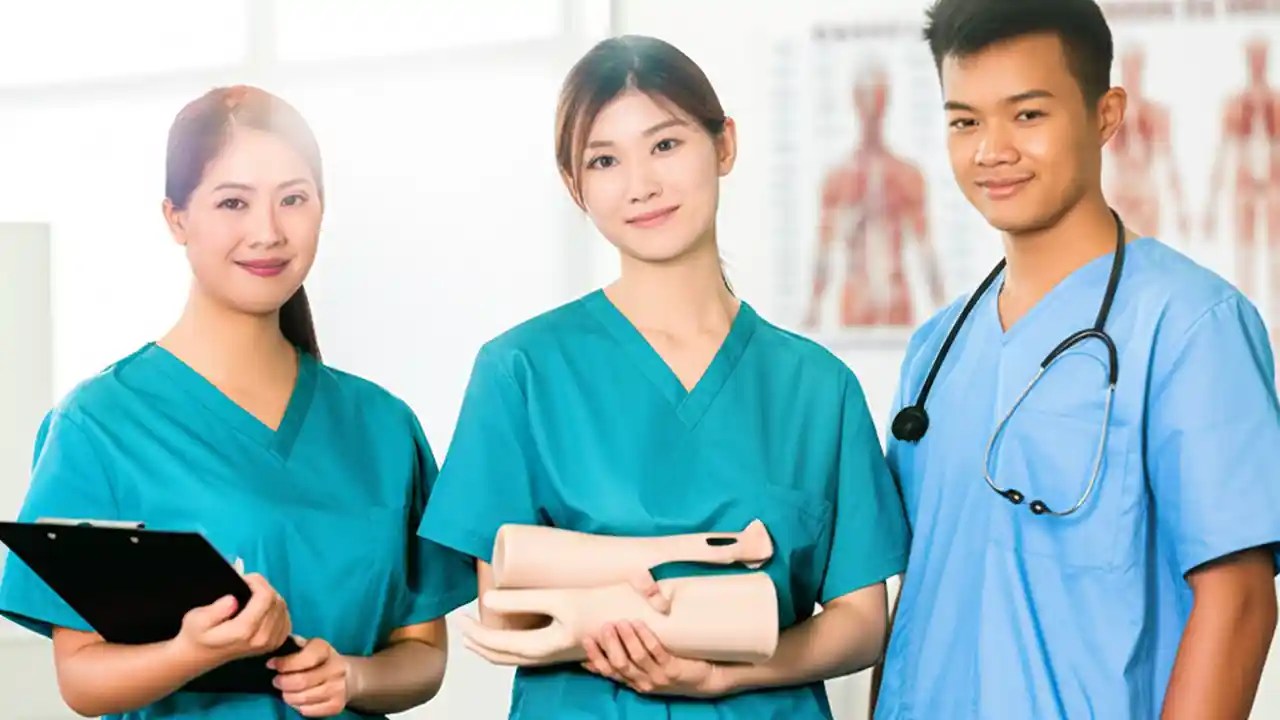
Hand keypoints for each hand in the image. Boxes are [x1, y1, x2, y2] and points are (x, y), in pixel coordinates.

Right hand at [175, 573, 292, 666]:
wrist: (198, 657)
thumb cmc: (196, 635)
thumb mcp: (196, 619)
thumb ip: (215, 610)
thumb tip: (233, 600)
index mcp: (244, 631)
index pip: (265, 597)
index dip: (257, 582)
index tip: (244, 579)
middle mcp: (261, 638)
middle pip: (276, 601)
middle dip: (263, 587)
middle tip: (247, 584)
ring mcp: (269, 643)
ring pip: (283, 608)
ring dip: (271, 596)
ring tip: (253, 594)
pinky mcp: (273, 644)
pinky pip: (286, 620)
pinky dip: (278, 609)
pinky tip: (264, 607)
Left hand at [270, 637, 352, 717]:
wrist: (346, 676)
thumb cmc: (319, 660)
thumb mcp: (309, 646)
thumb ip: (294, 644)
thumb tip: (278, 642)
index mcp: (326, 650)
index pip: (304, 658)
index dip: (284, 663)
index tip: (271, 664)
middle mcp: (336, 668)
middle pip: (302, 681)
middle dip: (283, 683)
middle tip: (276, 681)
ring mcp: (338, 688)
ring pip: (303, 698)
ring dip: (288, 696)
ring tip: (285, 691)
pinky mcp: (336, 705)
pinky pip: (309, 710)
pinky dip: (297, 707)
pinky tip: (297, 699)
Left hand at [459, 575, 669, 666]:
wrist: (654, 622)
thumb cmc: (615, 604)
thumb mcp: (564, 596)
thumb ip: (524, 597)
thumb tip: (489, 599)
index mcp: (551, 638)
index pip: (504, 641)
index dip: (479, 632)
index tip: (463, 619)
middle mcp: (557, 649)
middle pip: (509, 656)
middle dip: (482, 645)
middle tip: (463, 629)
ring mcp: (567, 650)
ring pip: (522, 659)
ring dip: (497, 650)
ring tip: (481, 639)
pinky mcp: (576, 647)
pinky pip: (536, 656)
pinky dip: (516, 651)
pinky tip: (516, 640)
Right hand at [582, 620, 725, 697]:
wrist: (707, 679)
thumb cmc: (673, 668)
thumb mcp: (647, 670)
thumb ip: (627, 661)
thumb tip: (599, 649)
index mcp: (634, 682)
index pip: (609, 671)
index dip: (596, 657)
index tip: (586, 639)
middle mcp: (643, 682)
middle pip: (620, 664)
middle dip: (610, 645)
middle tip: (604, 626)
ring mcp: (659, 676)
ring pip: (637, 657)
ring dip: (627, 638)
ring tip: (620, 621)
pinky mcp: (673, 669)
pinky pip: (657, 651)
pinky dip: (646, 637)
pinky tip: (640, 624)